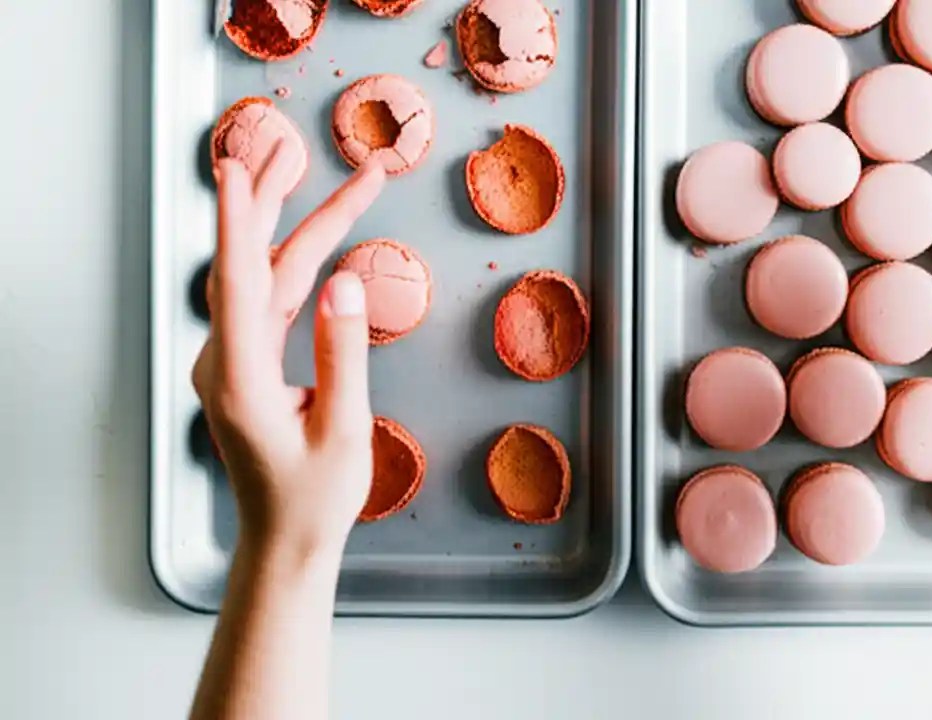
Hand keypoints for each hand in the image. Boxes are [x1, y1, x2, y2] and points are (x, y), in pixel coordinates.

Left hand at [193, 149, 386, 560]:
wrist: (286, 541)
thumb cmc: (315, 498)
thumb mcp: (344, 429)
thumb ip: (344, 353)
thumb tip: (346, 282)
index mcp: (240, 376)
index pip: (239, 282)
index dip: (238, 221)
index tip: (236, 168)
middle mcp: (225, 361)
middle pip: (250, 266)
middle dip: (275, 205)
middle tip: (295, 150)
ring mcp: (232, 362)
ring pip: (262, 280)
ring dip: (291, 230)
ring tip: (318, 179)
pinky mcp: (246, 367)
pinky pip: (269, 303)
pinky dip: (294, 266)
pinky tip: (318, 244)